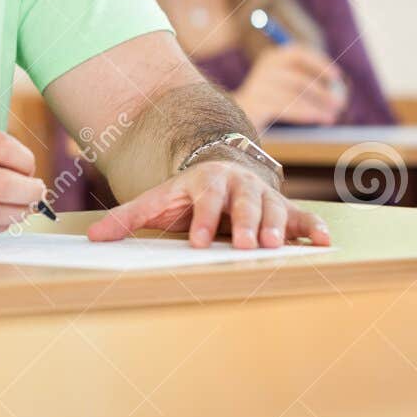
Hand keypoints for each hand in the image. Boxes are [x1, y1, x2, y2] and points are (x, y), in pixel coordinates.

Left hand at [87, 159, 330, 249]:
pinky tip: (324, 243)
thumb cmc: (187, 195)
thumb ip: (127, 218)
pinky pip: (303, 217)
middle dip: (245, 224)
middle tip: (245, 246)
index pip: (206, 200)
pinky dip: (314, 228)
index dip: (204, 221)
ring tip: (276, 246)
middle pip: (244, 203)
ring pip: (273, 209)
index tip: (199, 242)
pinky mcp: (285, 208)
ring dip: (277, 227)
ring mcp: (264, 195)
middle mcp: (238, 185)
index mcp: (207, 182)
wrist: (223, 170)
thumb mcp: (157, 201)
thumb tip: (92, 238)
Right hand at [234, 45, 344, 128]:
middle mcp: (263, 69)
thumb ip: (309, 82)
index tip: (337, 76)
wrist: (238, 117)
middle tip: (340, 103)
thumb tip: (339, 89)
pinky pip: (286, 109)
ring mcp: (257, 87)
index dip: (319, 63)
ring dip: (317, 106)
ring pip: (294, 95)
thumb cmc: (270, 100)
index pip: (298, 53)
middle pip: (297, 78)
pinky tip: (320, 119)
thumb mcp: (287, 84)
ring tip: (332, 115)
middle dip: (322, 91)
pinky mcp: (255, 105)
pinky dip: (306, 113)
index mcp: (271, 57)